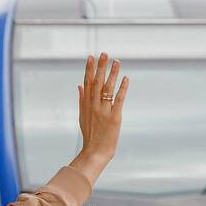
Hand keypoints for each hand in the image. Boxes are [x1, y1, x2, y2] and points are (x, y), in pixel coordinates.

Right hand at [73, 53, 127, 177]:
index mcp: (86, 104)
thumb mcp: (82, 116)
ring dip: (112, 74)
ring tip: (116, 62)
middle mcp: (94, 105)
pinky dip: (122, 89)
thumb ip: (81, 99)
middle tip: (104, 54)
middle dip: (101, 67)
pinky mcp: (114, 118)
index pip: (87, 83)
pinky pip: (118, 101)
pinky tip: (126, 79)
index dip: (89, 69)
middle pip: (97, 82)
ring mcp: (104, 111)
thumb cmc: (90, 135)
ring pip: (108, 89)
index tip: (91, 57)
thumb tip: (79, 85)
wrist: (95, 152)